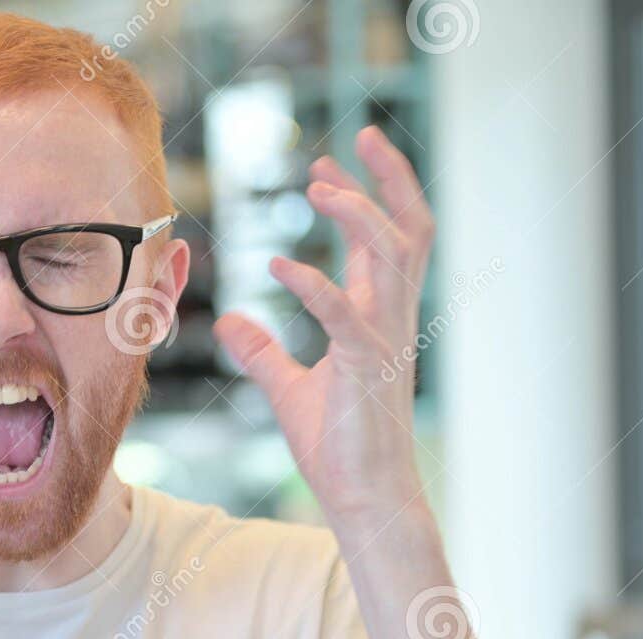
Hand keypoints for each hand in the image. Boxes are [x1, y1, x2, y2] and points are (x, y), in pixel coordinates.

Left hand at [214, 126, 434, 538]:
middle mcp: (391, 321)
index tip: (325, 170)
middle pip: (409, 230)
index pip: (385, 242)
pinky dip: (313, 285)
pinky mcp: (365, 369)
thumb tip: (232, 321)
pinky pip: (344, 315)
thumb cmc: (336, 448)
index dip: (363, 197)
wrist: (363, 498)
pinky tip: (277, 265)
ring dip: (359, 215)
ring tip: (319, 187)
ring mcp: (384, 341)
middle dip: (389, 178)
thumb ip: (263, 351)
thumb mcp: (289, 389)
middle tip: (358, 136)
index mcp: (378, 320)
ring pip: (393, 256)